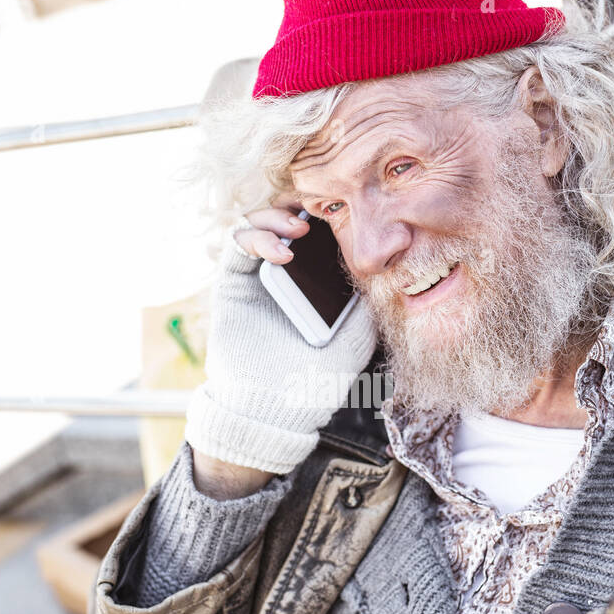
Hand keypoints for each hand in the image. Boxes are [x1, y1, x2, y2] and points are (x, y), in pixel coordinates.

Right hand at [184, 202, 377, 478]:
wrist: (279, 408)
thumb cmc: (319, 377)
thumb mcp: (359, 333)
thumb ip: (365, 295)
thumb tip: (381, 259)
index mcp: (314, 280)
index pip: (317, 231)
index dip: (327, 214)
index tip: (346, 210)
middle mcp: (283, 273)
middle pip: (284, 217)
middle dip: (300, 206)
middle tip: (318, 213)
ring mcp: (256, 275)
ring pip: (257, 222)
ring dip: (275, 216)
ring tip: (298, 230)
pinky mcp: (232, 283)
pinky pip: (236, 245)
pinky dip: (256, 238)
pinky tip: (281, 255)